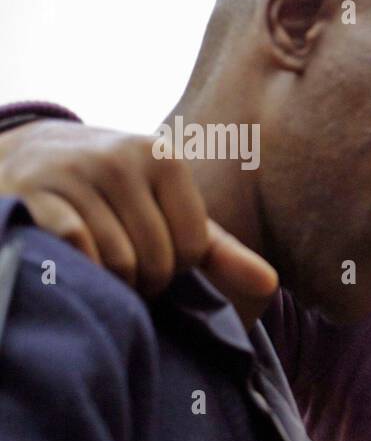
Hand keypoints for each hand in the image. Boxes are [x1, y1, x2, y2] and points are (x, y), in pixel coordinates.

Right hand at [0, 119, 275, 312]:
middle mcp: (119, 156)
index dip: (176, 268)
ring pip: (118, 262)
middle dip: (144, 280)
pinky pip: (77, 250)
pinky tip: (74, 262)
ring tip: (102, 268)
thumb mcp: (170, 215)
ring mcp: (72, 172)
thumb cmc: (118, 199)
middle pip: (156, 260)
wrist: (30, 158)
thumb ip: (221, 251)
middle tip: (126, 271)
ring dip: (112, 282)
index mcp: (164, 158)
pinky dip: (80, 270)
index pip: (192, 248)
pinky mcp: (32, 193)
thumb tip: (270, 283)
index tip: (154, 256)